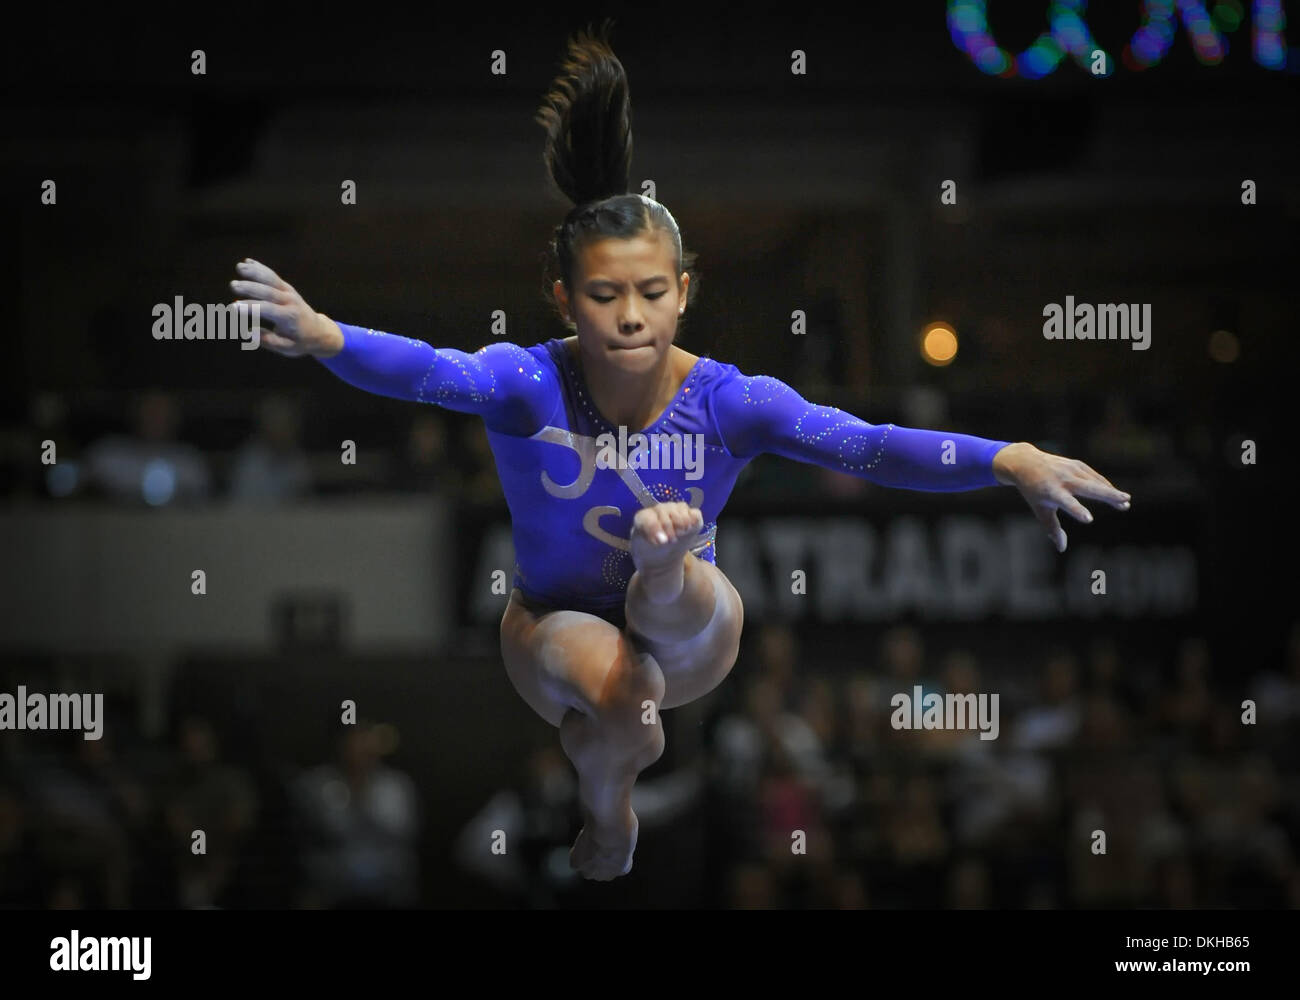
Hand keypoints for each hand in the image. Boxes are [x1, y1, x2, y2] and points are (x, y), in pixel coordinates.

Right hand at [229, 258, 342, 357]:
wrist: (320, 331)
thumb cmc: (301, 341)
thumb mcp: (287, 347)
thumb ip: (268, 340)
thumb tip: (248, 334)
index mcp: (289, 317)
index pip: (268, 310)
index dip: (250, 308)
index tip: (233, 307)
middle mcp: (290, 301)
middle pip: (268, 291)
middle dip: (250, 287)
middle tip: (233, 285)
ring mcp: (289, 292)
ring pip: (271, 279)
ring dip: (255, 271)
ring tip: (239, 267)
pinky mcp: (287, 287)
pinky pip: (273, 276)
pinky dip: (260, 268)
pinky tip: (247, 262)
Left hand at [992, 442, 1130, 552]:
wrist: (1026, 462)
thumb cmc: (1033, 490)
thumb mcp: (1040, 509)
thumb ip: (1052, 528)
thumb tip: (1062, 548)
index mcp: (1051, 492)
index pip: (1066, 502)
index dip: (1077, 510)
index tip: (1089, 519)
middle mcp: (1063, 479)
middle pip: (1088, 488)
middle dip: (1107, 495)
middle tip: (1124, 503)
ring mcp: (1071, 469)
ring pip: (1095, 482)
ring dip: (1111, 492)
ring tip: (1125, 502)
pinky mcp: (1077, 464)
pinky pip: (1094, 477)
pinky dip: (1105, 485)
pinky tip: (1115, 494)